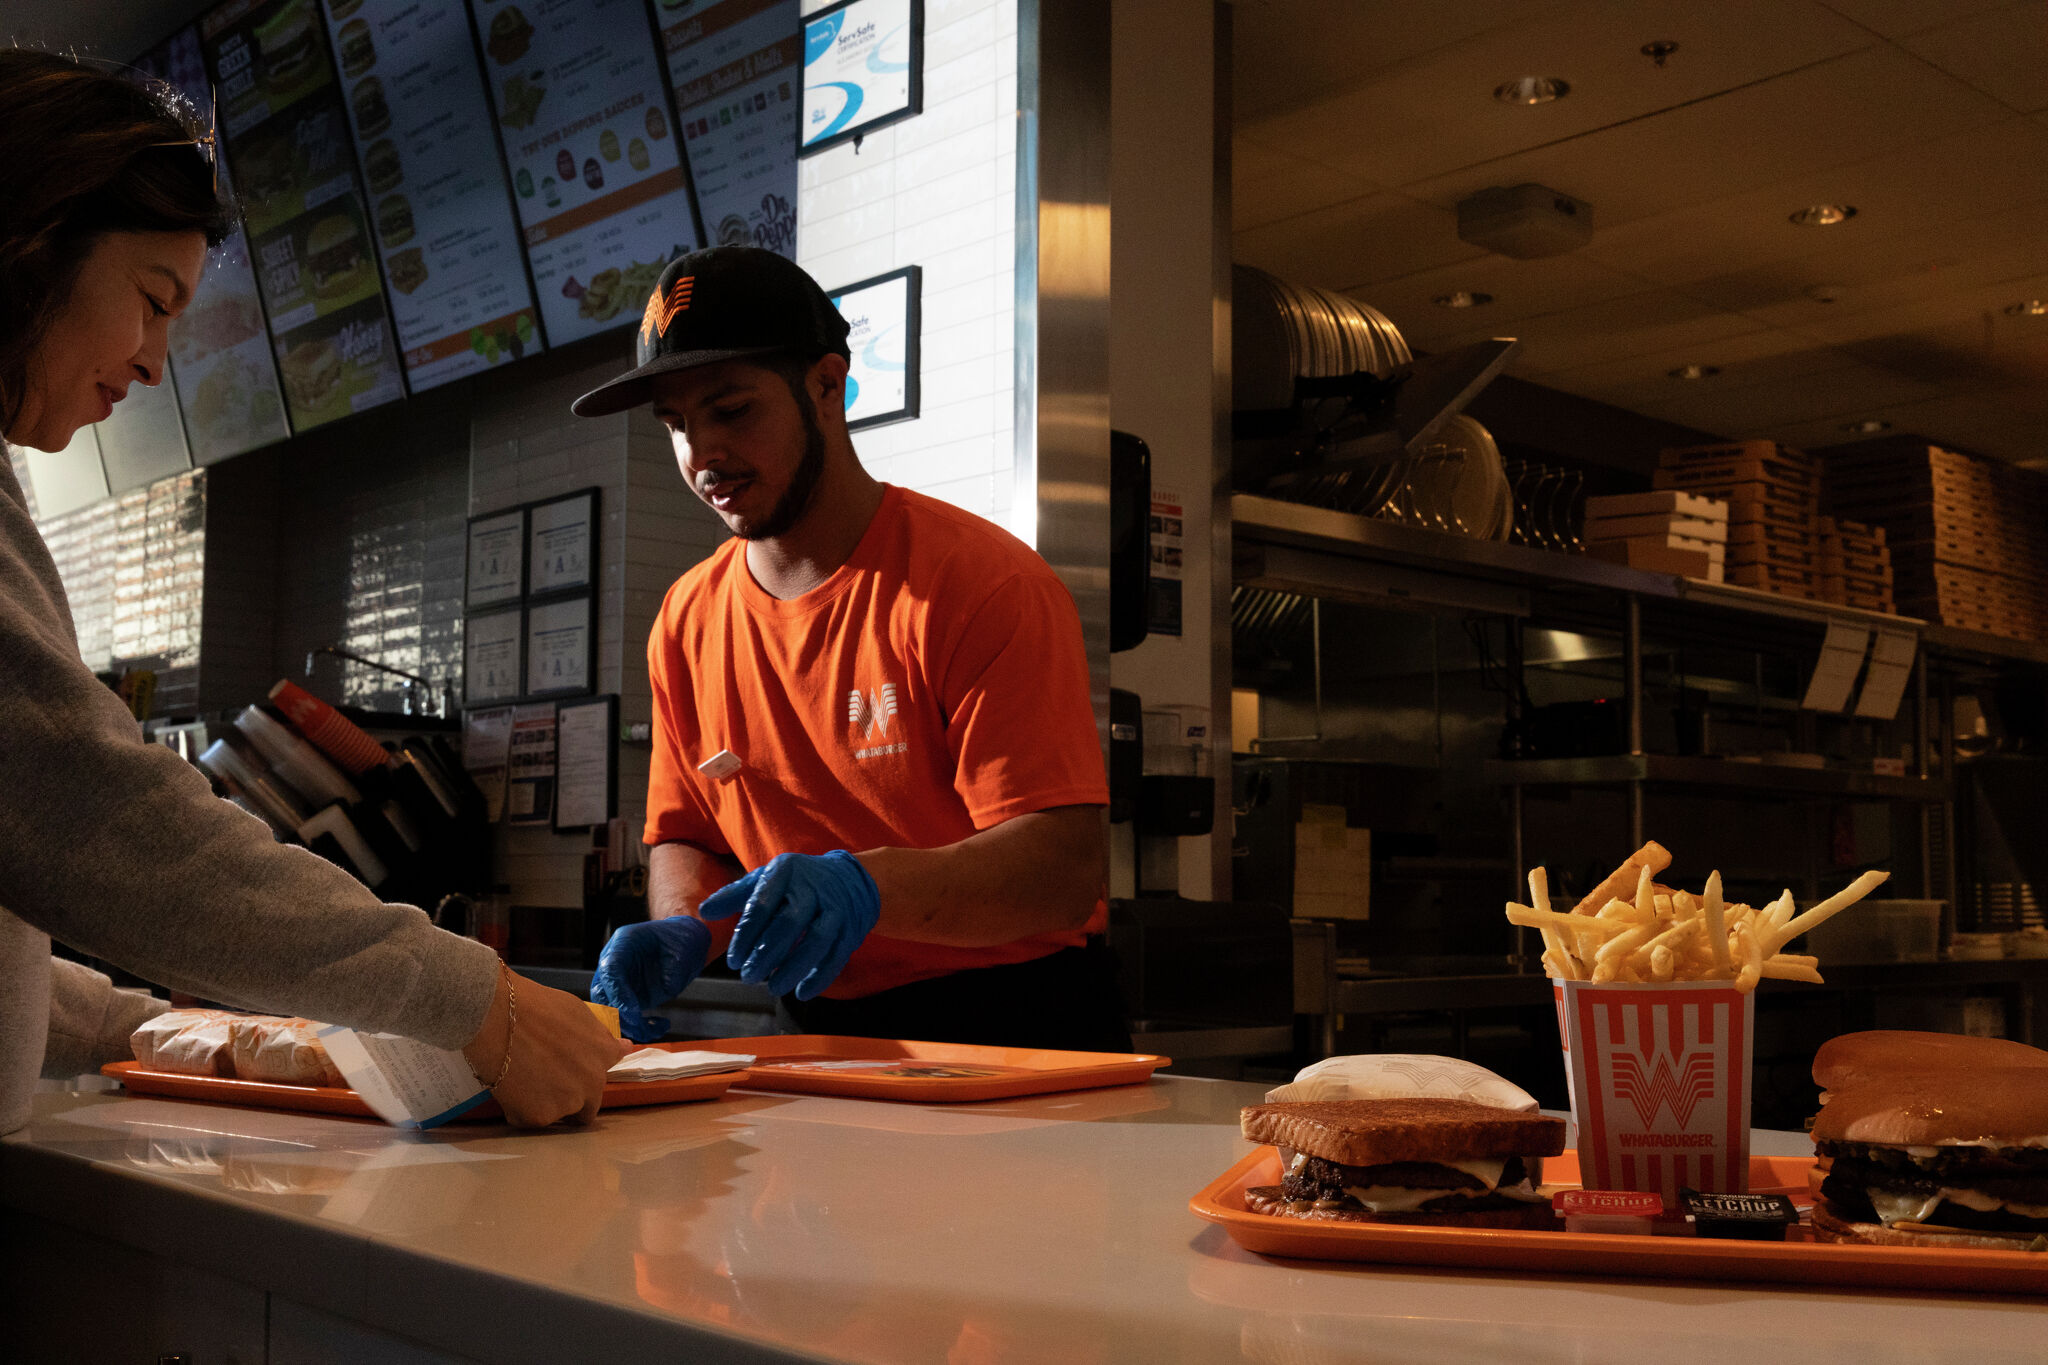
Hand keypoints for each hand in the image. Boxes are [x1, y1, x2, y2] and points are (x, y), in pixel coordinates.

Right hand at [463, 971, 626, 1125]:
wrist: (500, 1016)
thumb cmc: (536, 1006)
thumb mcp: (578, 1013)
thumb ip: (598, 1037)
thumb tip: (623, 1048)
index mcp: (603, 1055)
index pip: (606, 1073)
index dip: (590, 1075)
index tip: (577, 1075)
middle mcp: (592, 1084)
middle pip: (586, 1108)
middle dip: (570, 1101)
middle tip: (543, 1086)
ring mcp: (567, 1103)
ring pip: (556, 1114)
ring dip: (542, 1104)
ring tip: (521, 1079)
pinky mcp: (539, 1117)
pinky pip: (527, 1119)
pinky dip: (518, 1109)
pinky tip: (507, 1087)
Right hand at [590, 916, 712, 1042]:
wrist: (686, 941)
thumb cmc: (682, 938)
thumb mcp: (682, 948)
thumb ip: (673, 968)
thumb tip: (666, 989)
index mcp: (624, 944)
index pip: (610, 970)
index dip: (618, 993)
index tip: (634, 1012)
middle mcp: (616, 963)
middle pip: (602, 993)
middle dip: (617, 1014)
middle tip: (639, 1026)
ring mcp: (621, 980)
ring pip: (609, 1009)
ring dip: (629, 1026)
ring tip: (653, 1031)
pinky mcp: (630, 995)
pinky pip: (626, 1016)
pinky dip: (640, 1027)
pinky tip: (660, 1026)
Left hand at [698, 850, 879, 999]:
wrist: (850, 878)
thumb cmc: (796, 883)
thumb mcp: (766, 879)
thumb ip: (735, 896)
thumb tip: (704, 912)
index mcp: (785, 872)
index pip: (762, 904)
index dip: (746, 935)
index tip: (733, 961)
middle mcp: (813, 888)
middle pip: (789, 923)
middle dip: (767, 954)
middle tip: (748, 977)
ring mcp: (836, 908)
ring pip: (817, 940)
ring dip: (794, 968)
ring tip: (773, 989)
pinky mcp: (852, 929)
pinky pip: (838, 955)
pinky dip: (820, 977)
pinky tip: (802, 993)